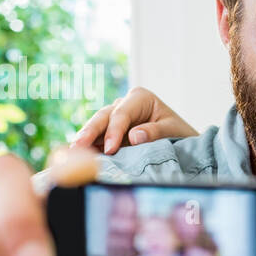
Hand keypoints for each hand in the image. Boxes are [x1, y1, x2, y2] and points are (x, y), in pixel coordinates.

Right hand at [71, 87, 197, 153]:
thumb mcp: (173, 131)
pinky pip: (98, 139)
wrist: (183, 143)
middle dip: (90, 132)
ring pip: (96, 126)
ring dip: (85, 140)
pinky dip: (89, 147)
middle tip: (78, 146)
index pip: (122, 114)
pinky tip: (79, 156)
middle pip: (103, 117)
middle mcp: (124, 105)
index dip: (114, 131)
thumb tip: (134, 136)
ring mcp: (115, 119)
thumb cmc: (179, 134)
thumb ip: (155, 132)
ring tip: (72, 152)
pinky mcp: (110, 133)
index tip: (111, 149)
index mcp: (140, 98)